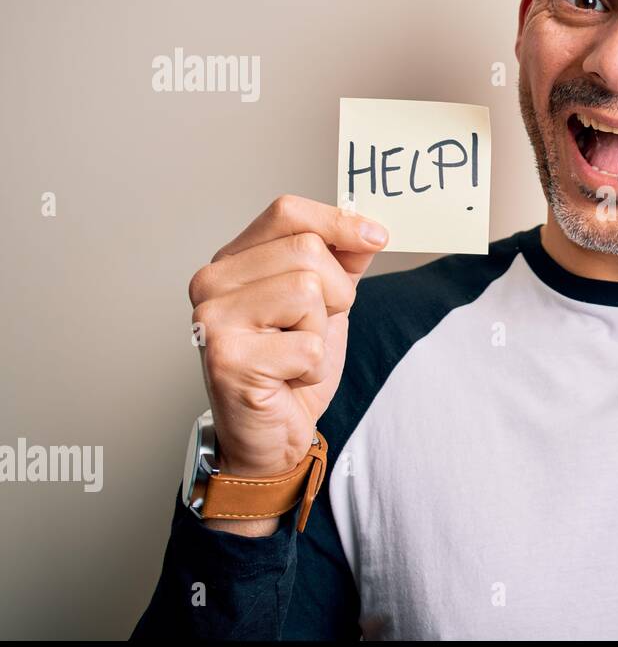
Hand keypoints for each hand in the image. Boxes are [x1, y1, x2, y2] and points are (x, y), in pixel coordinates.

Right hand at [187, 196, 387, 477]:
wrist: (270, 434)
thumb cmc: (290, 368)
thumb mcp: (324, 304)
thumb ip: (340, 262)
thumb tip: (367, 230)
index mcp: (233, 261)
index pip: (287, 212)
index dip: (338, 221)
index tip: (376, 237)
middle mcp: (212, 282)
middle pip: (308, 251)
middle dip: (335, 293)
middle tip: (314, 328)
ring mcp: (214, 319)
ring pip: (309, 292)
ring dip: (321, 331)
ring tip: (296, 353)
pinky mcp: (229, 359)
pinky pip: (308, 345)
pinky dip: (313, 367)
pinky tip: (288, 378)